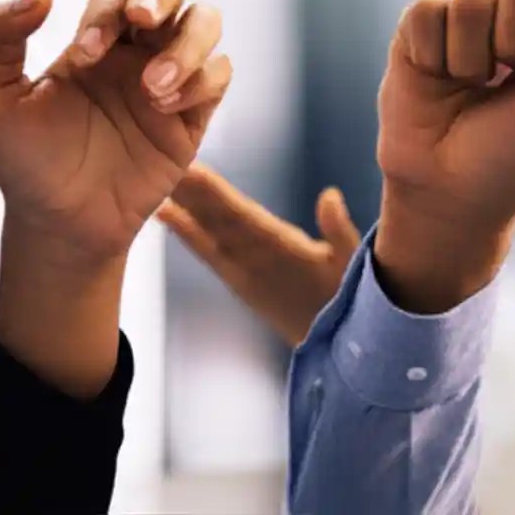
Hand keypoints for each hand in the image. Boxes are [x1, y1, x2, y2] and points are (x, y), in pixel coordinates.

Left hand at [0, 0, 231, 396]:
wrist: (61, 222)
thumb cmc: (25, 160)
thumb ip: (0, 35)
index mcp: (95, 37)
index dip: (107, 5)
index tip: (84, 56)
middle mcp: (137, 50)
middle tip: (141, 20)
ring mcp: (171, 79)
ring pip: (206, 22)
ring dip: (186, 42)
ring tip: (153, 85)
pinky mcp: (194, 116)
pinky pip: (219, 74)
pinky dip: (200, 80)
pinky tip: (165, 106)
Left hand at [158, 163, 359, 346]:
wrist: (334, 350)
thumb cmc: (349, 297)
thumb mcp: (353, 262)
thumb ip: (339, 229)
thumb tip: (329, 194)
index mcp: (283, 252)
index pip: (244, 218)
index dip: (217, 196)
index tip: (195, 172)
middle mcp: (256, 263)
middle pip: (219, 222)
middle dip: (192, 193)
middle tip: (164, 165)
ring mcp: (244, 275)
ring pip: (209, 235)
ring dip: (184, 208)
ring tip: (161, 182)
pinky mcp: (240, 284)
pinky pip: (208, 254)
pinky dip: (186, 233)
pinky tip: (166, 215)